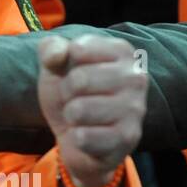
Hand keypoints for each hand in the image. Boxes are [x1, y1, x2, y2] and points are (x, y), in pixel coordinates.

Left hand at [37, 34, 145, 186]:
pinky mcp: (127, 138)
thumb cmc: (70, 91)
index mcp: (121, 51)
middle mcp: (136, 77)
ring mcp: (135, 109)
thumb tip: (56, 56)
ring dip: (71, 116)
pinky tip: (89, 134)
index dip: (63, 65)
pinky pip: (83, 137)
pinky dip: (77, 138)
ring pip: (79, 110)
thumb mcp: (55, 64)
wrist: (76, 134)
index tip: (75, 72)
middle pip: (79, 80)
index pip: (77, 49)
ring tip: (83, 116)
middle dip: (66, 92)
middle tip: (77, 97)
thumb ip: (50, 48)